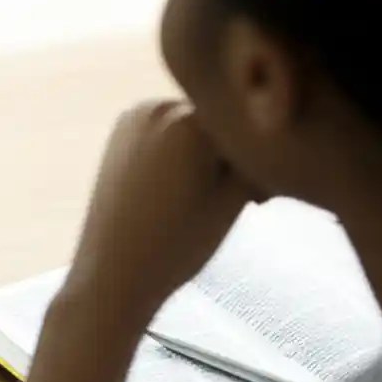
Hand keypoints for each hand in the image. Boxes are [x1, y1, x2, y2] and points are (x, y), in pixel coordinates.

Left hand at [62, 101, 260, 324]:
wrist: (113, 275)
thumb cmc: (179, 244)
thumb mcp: (235, 197)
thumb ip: (255, 154)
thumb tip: (267, 130)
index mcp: (191, 119)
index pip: (249, 124)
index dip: (259, 160)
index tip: (256, 201)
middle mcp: (160, 106)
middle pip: (219, 121)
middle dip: (231, 154)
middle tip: (234, 202)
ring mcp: (135, 116)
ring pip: (194, 126)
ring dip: (205, 152)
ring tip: (199, 200)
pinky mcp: (120, 132)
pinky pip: (167, 132)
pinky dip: (179, 152)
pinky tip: (174, 190)